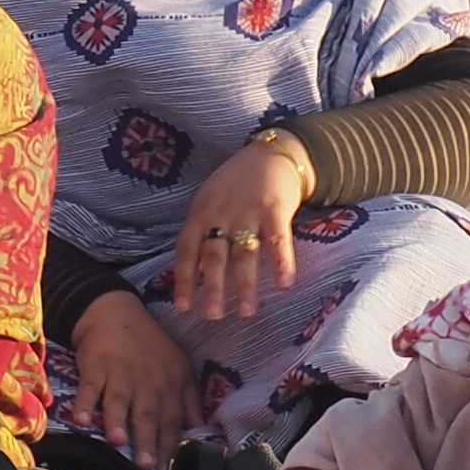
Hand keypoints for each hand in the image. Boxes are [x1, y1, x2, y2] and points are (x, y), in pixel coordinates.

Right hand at [67, 288, 200, 469]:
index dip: (170, 443)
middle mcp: (146, 381)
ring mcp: (119, 374)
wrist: (116, 313)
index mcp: (169, 384)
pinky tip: (81, 420)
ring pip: (120, 401)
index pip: (172, 418)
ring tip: (117, 442)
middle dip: (147, 439)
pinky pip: (89, 387)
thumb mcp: (178, 367)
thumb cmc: (149, 345)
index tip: (167, 467)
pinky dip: (85, 402)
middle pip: (148, 413)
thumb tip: (198, 427)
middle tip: (146, 466)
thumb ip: (188, 399)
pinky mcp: (95, 366)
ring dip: (118, 421)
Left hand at [172, 134, 311, 323]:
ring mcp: (248, 211)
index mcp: (201, 212)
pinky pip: (278, 240)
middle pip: (214, 255)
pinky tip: (284, 284)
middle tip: (213, 316)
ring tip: (246, 312)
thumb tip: (193, 272)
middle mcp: (222, 213)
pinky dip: (282, 262)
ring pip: (244, 253)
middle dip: (213, 287)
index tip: (184, 307)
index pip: (187, 249)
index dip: (184, 278)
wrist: (272, 153)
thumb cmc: (236, 182)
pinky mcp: (276, 208)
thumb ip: (202, 232)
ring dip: (245, 285)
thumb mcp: (210, 200)